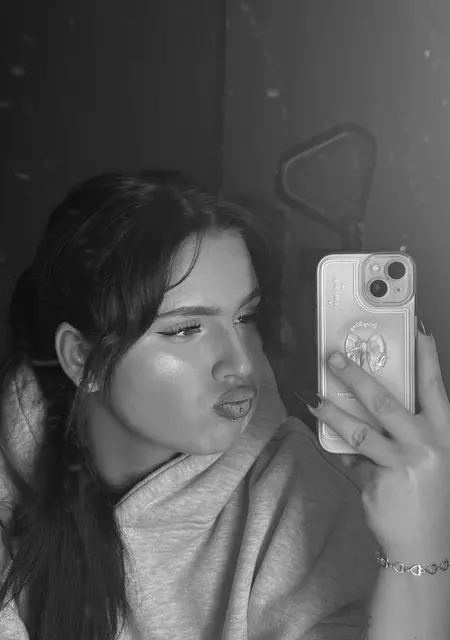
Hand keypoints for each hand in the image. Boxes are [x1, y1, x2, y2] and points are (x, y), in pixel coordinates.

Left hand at [308, 332, 449, 564]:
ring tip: (314, 399)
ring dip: (331, 412)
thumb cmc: (428, 494)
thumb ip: (409, 431)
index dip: (426, 358)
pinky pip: (351, 459)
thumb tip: (370, 405)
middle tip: (334, 358)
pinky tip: (333, 446)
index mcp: (443, 433)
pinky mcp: (377, 482)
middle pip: (385, 401)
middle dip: (356, 376)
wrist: (425, 545)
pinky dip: (341, 452)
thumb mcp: (431, 456)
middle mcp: (426, 444)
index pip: (435, 387)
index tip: (417, 332)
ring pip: (358, 430)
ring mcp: (401, 464)